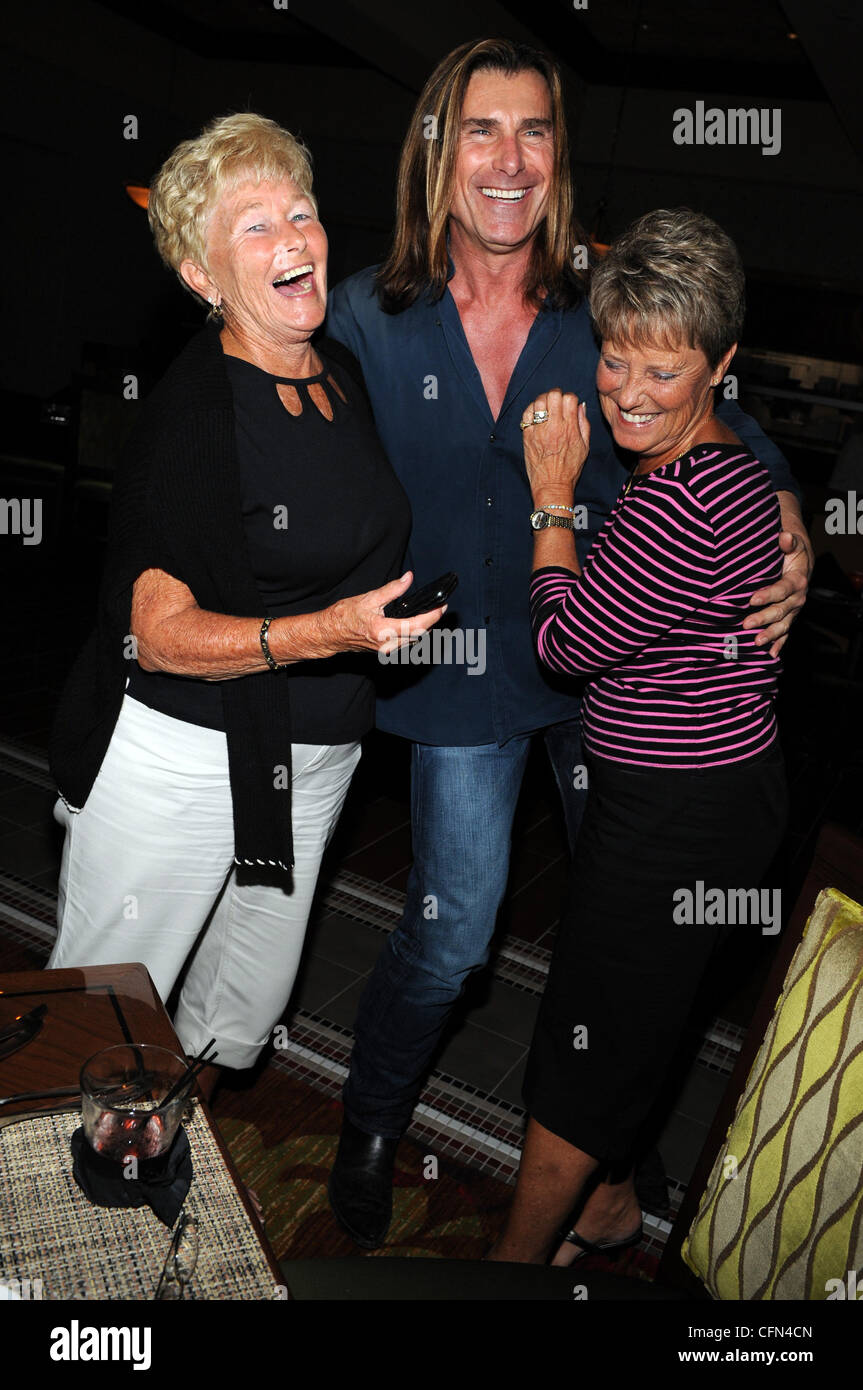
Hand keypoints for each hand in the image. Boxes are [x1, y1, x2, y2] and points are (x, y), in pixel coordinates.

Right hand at [322, 572, 446, 656]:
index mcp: (383, 630)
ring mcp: (387, 650)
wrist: (331, 633)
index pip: (416, 626)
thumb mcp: (369, 598)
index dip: (432, 617)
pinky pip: (406, 643)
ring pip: (414, 641)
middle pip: (419, 636)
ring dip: (424, 629)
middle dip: (431, 622)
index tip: (442, 607)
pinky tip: (416, 623)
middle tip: (439, 608)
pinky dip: (414, 633)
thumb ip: (392, 590)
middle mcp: (387, 645)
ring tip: (429, 614)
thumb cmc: (344, 616)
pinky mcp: (386, 652)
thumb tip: (408, 579)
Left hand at [522, 389, 589, 504]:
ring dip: (543, 401)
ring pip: (538, 401)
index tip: (568, 404)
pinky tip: (535, 415)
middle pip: (553, 395)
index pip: (569, 398)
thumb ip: (583, 423)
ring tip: (545, 407)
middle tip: (556, 402)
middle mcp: (554, 426)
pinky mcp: (527, 436)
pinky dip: (531, 410)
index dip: (570, 398)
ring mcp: (539, 430)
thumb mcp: (585, 446)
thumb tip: (580, 406)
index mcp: (570, 428)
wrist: (552, 484)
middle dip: (556, 395)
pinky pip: (526, 414)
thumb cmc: (570, 468)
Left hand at [743, 522, 812, 655]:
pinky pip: (785, 632)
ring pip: (783, 625)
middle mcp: (797, 598)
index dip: (768, 595)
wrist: (800, 561)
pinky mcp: (789, 617)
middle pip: (780, 611)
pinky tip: (771, 654)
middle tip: (745, 624)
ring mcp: (793, 610)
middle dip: (763, 619)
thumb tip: (785, 537)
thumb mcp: (792, 542)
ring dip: (770, 635)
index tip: (751, 599)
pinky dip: (779, 644)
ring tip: (756, 642)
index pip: (782, 589)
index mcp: (797, 580)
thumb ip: (788, 541)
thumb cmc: (791, 551)